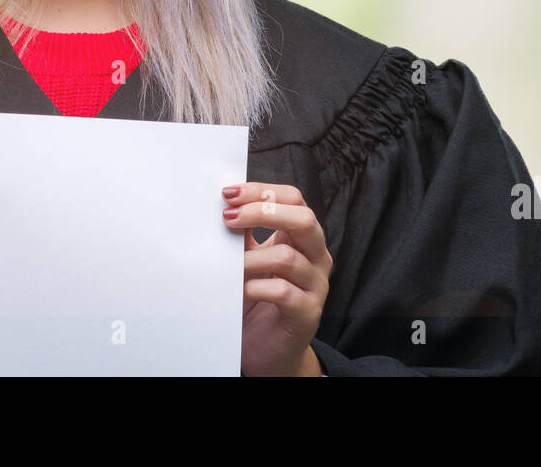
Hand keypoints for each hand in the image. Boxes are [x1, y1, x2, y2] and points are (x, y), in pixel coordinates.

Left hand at [222, 182, 331, 375]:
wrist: (267, 349)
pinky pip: (284, 292)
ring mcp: (316, 286)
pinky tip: (240, 290)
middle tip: (228, 217)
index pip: (293, 199)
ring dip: (251, 258)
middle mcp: (316, 257)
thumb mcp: (249, 260)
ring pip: (289, 257)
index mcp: (302, 237)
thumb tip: (224, 205)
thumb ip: (243, 235)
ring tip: (229, 266)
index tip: (228, 194)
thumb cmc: (257, 300)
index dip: (262, 191)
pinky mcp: (307, 314)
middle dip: (263, 212)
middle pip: (303, 219)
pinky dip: (256, 287)